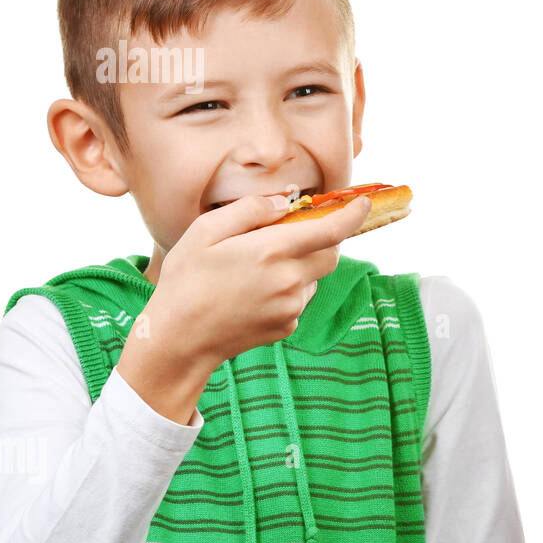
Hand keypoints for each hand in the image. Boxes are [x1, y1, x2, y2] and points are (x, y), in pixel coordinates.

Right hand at [145, 193, 372, 367]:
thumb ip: (250, 210)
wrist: (178, 340)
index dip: (352, 214)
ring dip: (300, 266)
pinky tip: (253, 294)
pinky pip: (300, 299)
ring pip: (314, 277)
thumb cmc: (186, 281)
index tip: (363, 203)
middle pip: (331, 254)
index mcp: (271, 252)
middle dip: (322, 240)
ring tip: (255, 271)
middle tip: (290, 235)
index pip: (330, 230)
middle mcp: (289, 281)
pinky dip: (288, 289)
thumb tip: (285, 203)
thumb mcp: (205, 231)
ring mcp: (291, 308)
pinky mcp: (288, 326)